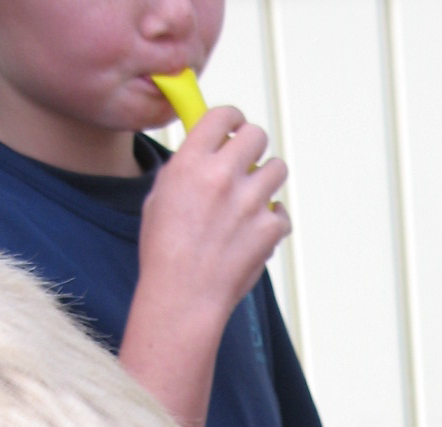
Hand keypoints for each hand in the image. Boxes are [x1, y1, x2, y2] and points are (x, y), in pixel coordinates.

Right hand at [139, 106, 291, 330]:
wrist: (183, 296)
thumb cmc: (164, 253)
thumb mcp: (159, 199)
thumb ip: (184, 172)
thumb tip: (202, 157)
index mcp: (191, 162)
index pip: (223, 116)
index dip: (233, 119)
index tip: (235, 128)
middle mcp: (222, 175)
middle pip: (257, 135)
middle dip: (254, 147)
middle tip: (248, 162)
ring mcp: (249, 202)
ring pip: (277, 169)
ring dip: (268, 180)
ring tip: (255, 198)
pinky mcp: (268, 229)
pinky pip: (282, 214)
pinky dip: (274, 222)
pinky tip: (259, 231)